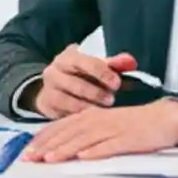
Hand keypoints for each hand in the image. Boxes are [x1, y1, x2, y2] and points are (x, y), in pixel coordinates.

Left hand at [21, 99, 177, 162]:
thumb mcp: (103, 124)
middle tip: (30, 158)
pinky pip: (110, 146)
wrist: (164, 117)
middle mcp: (97, 120)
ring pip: (84, 139)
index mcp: (90, 116)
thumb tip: (63, 145)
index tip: (28, 150)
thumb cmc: (133, 124)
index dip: (43, 138)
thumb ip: (84, 132)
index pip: (60, 126)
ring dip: (66, 149)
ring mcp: (113, 129)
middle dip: (47, 146)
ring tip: (50, 158)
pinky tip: (84, 157)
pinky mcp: (128, 139)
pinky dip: (96, 151)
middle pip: (68, 133)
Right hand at [22, 46, 137, 118]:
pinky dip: (76, 116)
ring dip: (86, 106)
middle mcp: (53, 71)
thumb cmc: (82, 76)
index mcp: (67, 58)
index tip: (117, 83)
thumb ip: (114, 64)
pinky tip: (90, 120)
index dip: (101, 72)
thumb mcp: (97, 68)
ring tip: (102, 111)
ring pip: (66, 99)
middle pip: (74, 82)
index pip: (83, 62)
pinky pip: (61, 113)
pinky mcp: (46, 106)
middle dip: (95, 92)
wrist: (56, 89)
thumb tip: (131, 61)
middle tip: (112, 100)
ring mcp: (48, 89)